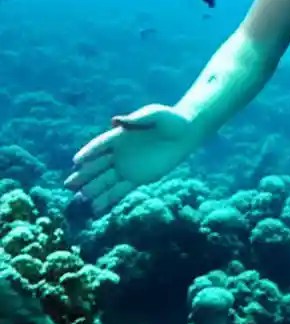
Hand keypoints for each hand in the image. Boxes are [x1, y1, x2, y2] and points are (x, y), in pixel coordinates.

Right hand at [66, 104, 200, 214]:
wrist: (186, 134)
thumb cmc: (171, 120)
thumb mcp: (156, 114)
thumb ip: (137, 118)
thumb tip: (115, 121)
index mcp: (120, 136)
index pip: (100, 145)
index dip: (89, 152)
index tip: (76, 161)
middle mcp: (119, 153)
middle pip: (97, 165)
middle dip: (84, 175)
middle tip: (69, 184)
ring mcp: (127, 167)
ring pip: (106, 180)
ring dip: (94, 190)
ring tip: (80, 200)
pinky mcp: (138, 178)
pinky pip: (120, 190)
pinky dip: (109, 199)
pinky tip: (97, 209)